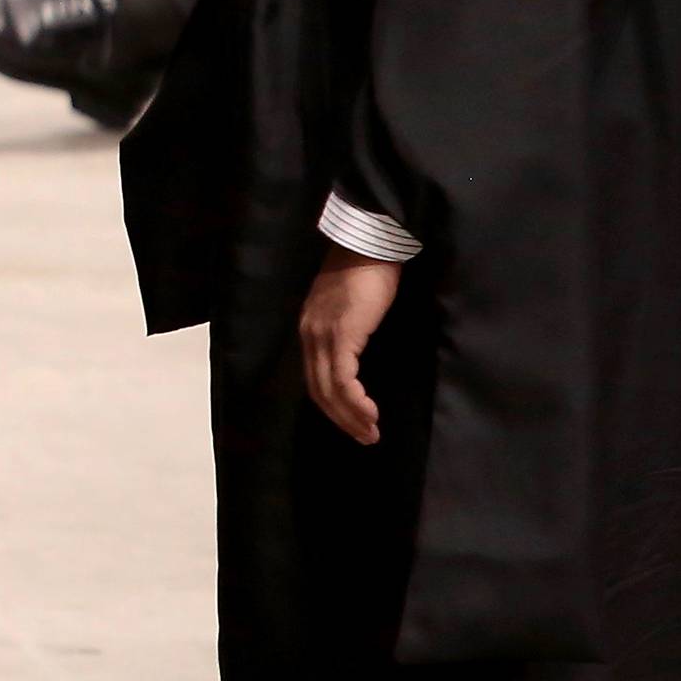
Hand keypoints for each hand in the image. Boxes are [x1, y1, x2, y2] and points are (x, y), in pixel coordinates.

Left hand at [299, 246, 401, 444]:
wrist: (370, 243)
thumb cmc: (369, 270)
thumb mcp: (351, 304)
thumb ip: (349, 327)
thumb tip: (359, 351)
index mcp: (310, 328)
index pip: (315, 377)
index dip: (333, 404)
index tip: (353, 421)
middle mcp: (310, 335)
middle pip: (318, 390)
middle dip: (341, 419)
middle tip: (365, 437)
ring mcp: (322, 336)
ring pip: (329, 390)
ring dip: (350, 417)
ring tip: (371, 433)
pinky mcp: (341, 336)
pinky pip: (343, 380)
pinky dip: (355, 402)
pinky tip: (370, 414)